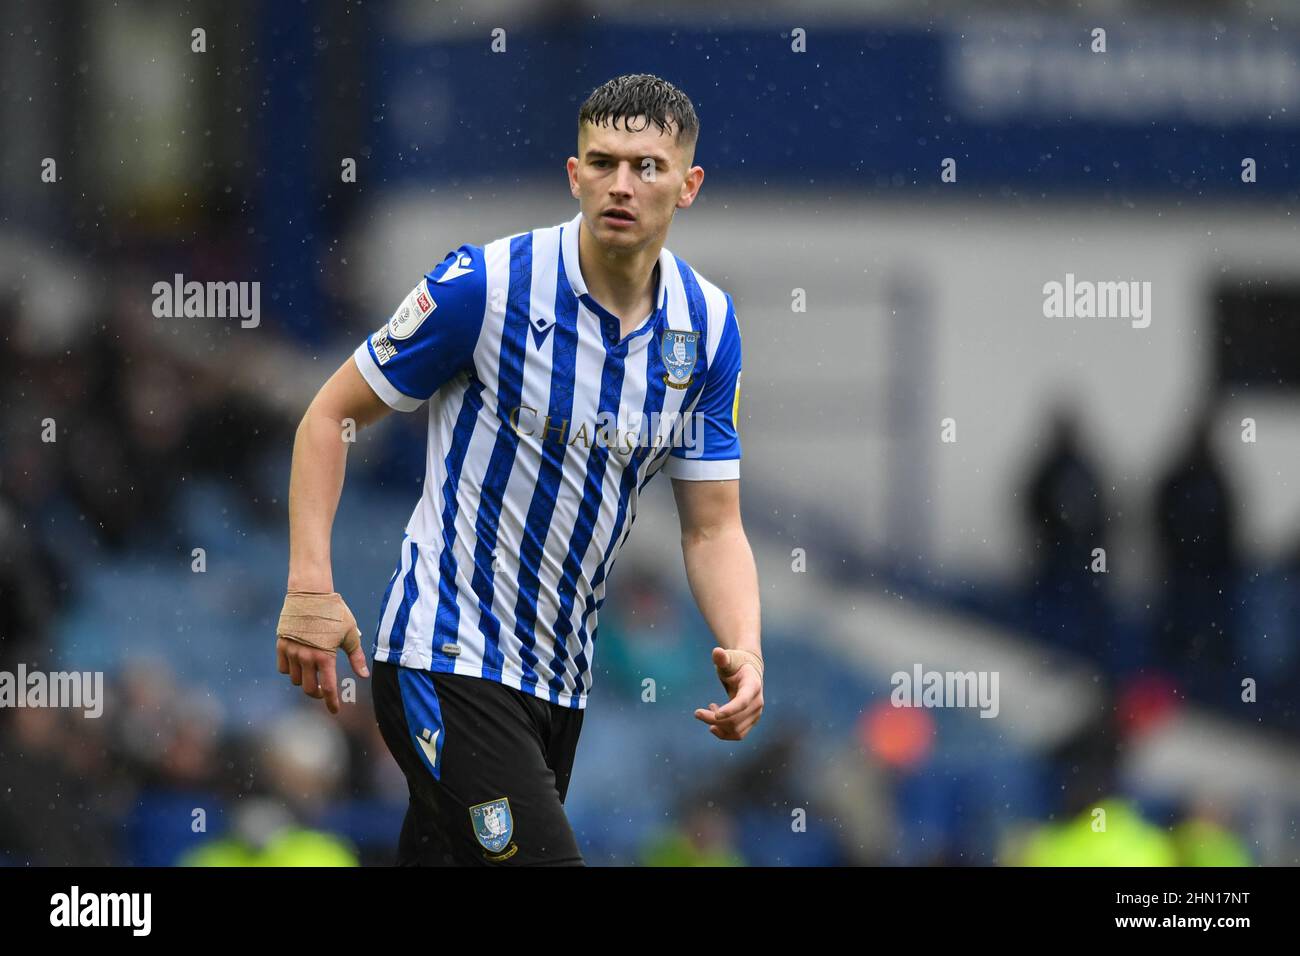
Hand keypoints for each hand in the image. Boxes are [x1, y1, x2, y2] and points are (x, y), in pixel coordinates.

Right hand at [276, 590, 369, 714]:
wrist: (311, 594)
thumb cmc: (334, 613)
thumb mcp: (350, 634)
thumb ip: (356, 657)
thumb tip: (363, 675)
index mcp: (325, 657)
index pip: (328, 688)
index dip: (331, 702)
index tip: (335, 710)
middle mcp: (306, 657)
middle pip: (308, 688)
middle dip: (317, 694)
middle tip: (324, 691)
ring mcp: (292, 651)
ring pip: (295, 679)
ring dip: (304, 681)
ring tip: (313, 674)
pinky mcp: (281, 645)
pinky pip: (283, 667)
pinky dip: (291, 670)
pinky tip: (300, 665)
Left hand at [694, 646, 763, 740]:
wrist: (748, 671)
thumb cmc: (736, 663)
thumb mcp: (729, 659)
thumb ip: (722, 658)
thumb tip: (717, 652)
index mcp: (753, 685)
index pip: (743, 701)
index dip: (730, 710)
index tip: (714, 715)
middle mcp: (757, 702)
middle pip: (735, 719)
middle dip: (713, 719)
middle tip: (697, 713)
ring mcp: (756, 714)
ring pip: (736, 730)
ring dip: (717, 725)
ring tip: (707, 712)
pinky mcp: (751, 722)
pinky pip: (738, 735)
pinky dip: (723, 733)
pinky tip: (713, 724)